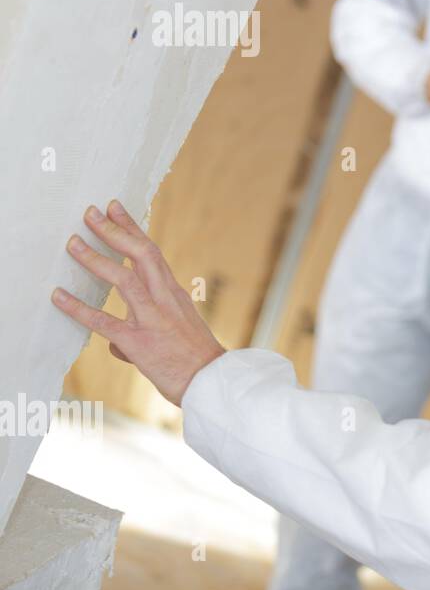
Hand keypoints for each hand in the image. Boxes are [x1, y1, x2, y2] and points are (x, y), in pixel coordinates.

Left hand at [51, 201, 225, 406]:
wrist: (211, 381)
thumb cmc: (195, 358)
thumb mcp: (176, 331)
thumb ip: (143, 328)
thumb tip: (115, 342)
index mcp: (174, 293)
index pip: (151, 252)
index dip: (132, 228)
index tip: (116, 209)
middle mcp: (165, 298)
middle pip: (141, 253)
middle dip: (115, 230)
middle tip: (91, 213)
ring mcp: (153, 318)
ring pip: (124, 279)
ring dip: (96, 258)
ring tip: (73, 243)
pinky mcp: (138, 341)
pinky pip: (103, 321)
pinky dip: (78, 308)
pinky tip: (58, 297)